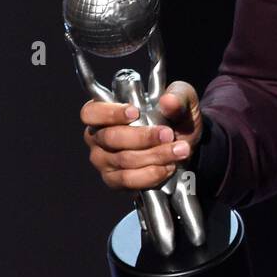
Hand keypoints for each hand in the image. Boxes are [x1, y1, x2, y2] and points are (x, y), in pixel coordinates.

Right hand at [82, 80, 202, 190]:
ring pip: (123, 160)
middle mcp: (98, 136)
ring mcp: (103, 160)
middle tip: (168, 134)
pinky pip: (129, 180)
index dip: (109, 113)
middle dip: (143, 137)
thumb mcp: (181, 99)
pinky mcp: (115, 180)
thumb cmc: (174, 116)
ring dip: (155, 156)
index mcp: (104, 111)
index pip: (91, 112)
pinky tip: (169, 166)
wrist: (184, 143)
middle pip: (110, 138)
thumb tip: (168, 101)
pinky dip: (152, 174)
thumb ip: (177, 97)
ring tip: (180, 150)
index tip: (134, 112)